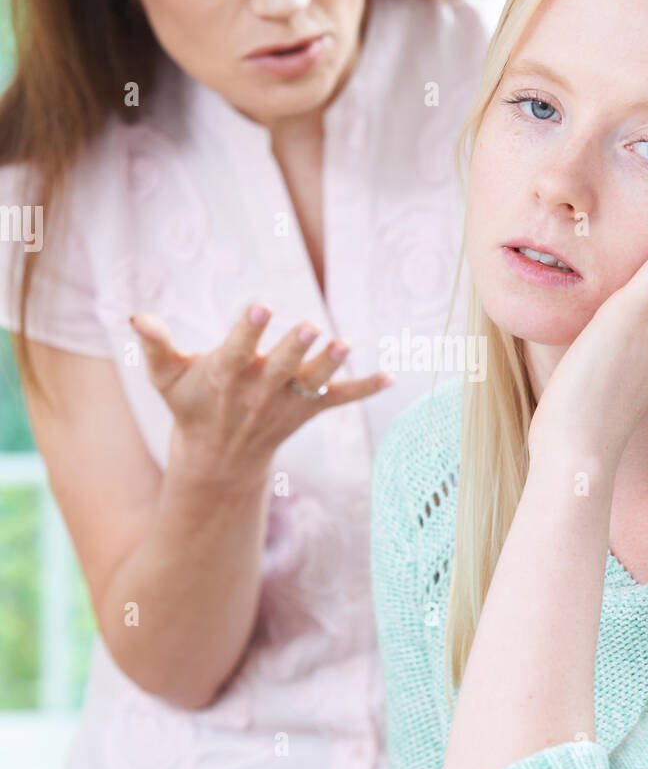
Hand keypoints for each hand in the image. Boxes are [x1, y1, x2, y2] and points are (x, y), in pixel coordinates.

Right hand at [128, 304, 394, 480]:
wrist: (218, 460)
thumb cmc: (190, 405)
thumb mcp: (166, 379)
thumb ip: (156, 346)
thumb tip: (136, 317)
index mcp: (224, 378)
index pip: (237, 353)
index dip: (247, 332)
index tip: (259, 308)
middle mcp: (258, 393)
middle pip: (279, 370)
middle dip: (294, 350)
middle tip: (309, 327)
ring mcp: (285, 404)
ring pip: (311, 384)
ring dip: (329, 366)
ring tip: (345, 344)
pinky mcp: (307, 410)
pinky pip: (339, 400)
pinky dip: (364, 390)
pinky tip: (390, 377)